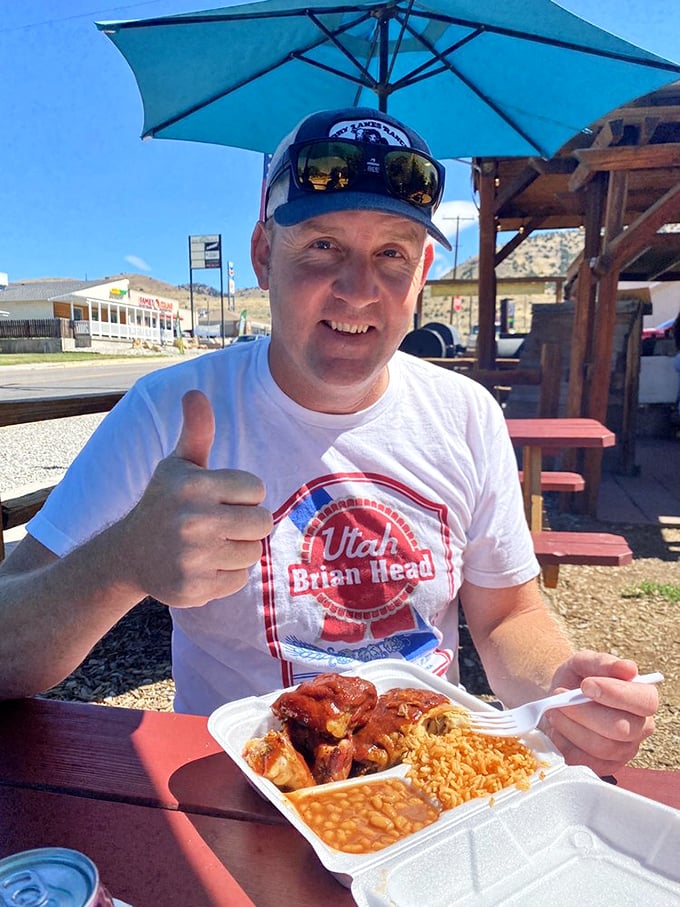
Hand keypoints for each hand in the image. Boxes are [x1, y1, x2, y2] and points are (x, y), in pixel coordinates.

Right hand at [120, 390, 272, 605]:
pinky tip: (202, 566)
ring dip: (237, 549)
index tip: (219, 498)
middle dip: (246, 523)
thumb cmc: (165, 503)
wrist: (129, 554)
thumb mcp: (178, 464)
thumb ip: (196, 431)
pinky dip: (225, 576)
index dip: (243, 494)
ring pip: (252, 552)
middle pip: (262, 522)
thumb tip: (195, 393)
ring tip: (210, 544)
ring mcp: (194, 558)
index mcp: (193, 485)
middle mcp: (193, 521)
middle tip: (220, 524)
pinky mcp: (196, 588)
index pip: (256, 489)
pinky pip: (239, 580)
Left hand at [543, 650, 657, 775]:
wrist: (558, 697)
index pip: (645, 702)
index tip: (586, 685)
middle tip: (559, 695)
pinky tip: (557, 727)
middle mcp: (639, 728)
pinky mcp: (603, 766)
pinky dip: (564, 742)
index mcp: (643, 699)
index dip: (616, 694)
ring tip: (554, 710)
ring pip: (601, 747)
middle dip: (584, 712)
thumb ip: (604, 663)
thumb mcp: (585, 662)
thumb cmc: (578, 679)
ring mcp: (623, 751)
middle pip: (621, 728)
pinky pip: (584, 761)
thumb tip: (628, 668)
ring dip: (570, 726)